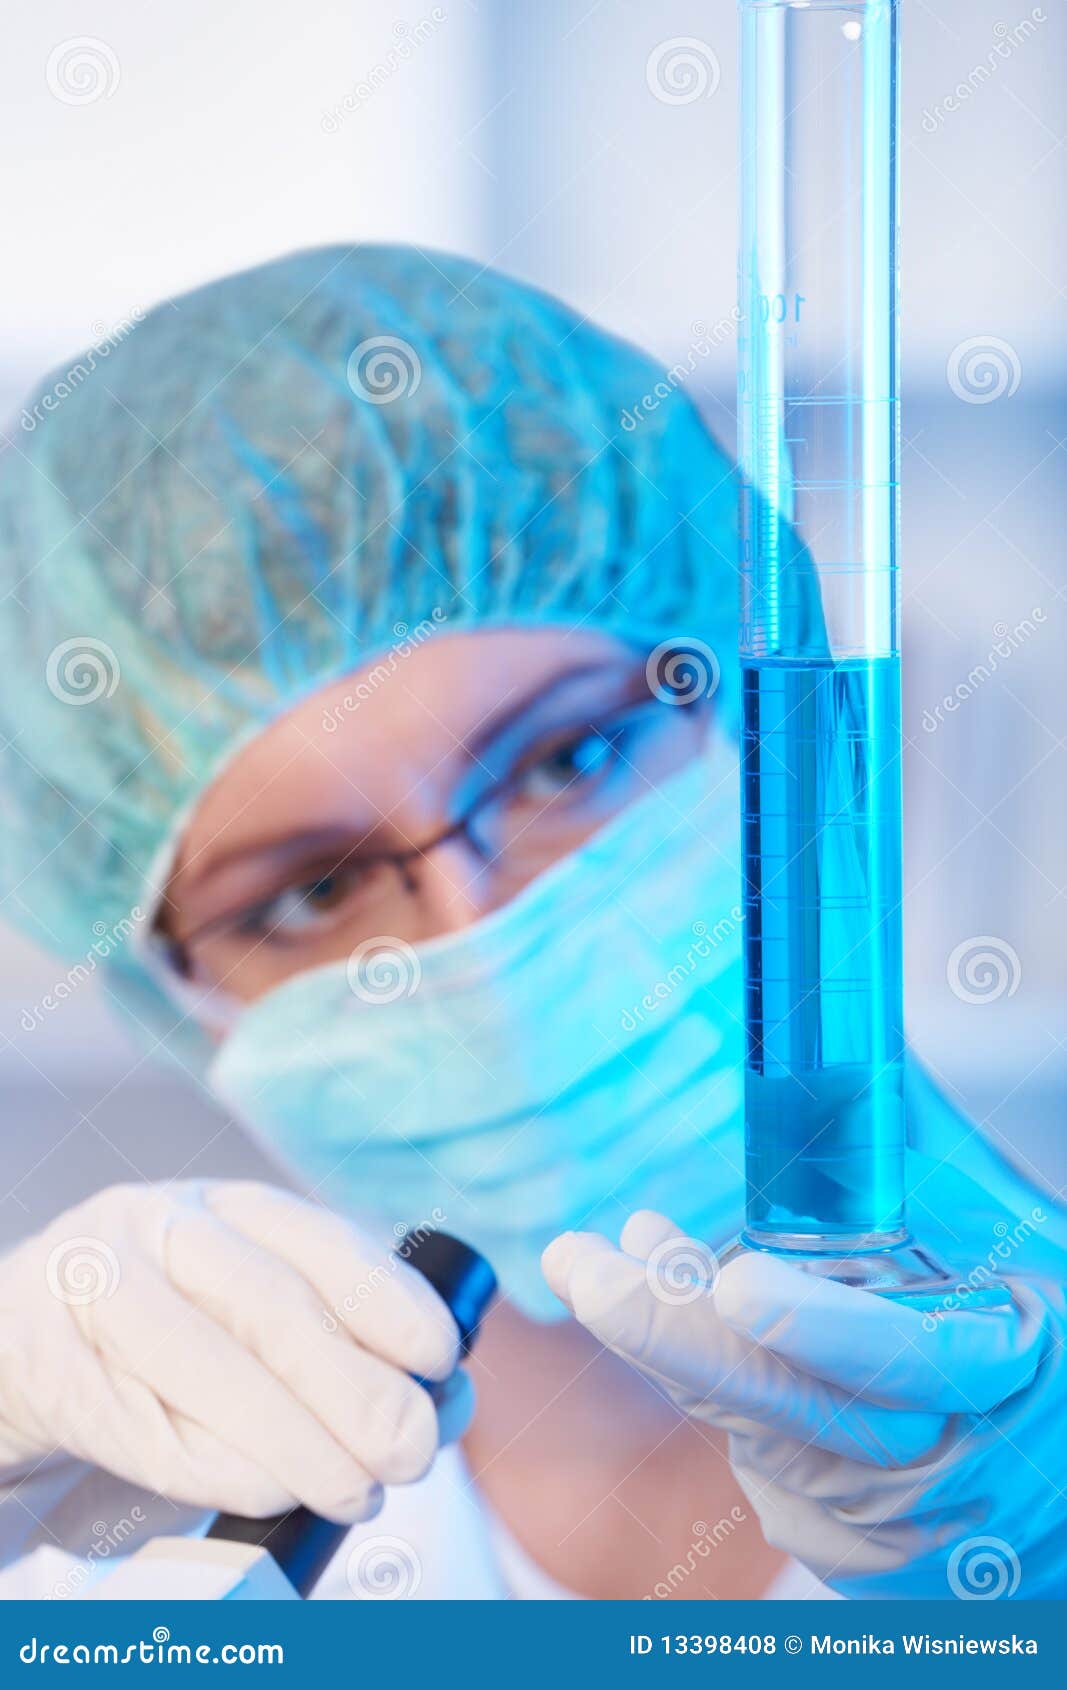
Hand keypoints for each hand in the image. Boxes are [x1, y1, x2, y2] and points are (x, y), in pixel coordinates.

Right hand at [0, 1181, 467, 1521]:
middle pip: (270, 1305)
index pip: (319, 1240)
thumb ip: (346, 1344)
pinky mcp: (56, 1368)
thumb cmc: (167, 1333)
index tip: (442, 1357)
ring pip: (212, 1366)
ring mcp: (101, 1292)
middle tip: (412, 1450)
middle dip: (355, 1386)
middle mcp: (162, 1229)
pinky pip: (152, 1432)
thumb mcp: (248, 1309)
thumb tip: (449, 1400)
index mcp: (226, 1206)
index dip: (389, 1298)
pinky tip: (275, 1493)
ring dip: (298, 1443)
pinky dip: (226, 1471)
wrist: (23, 1344)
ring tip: (357, 1492)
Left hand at [543, 1210, 1066, 1598]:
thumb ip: (928, 1176)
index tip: (740, 1284)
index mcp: (996, 1375)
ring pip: (741, 1420)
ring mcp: (871, 1517)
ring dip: (662, 1335)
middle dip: (667, 1334)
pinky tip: (661, 1305)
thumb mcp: (1015, 1255)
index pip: (908, 1361)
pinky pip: (742, 1443)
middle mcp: (928, 1463)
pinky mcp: (824, 1536)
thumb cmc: (1035, 1343)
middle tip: (582, 1266)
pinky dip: (696, 1372)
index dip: (822, 1329)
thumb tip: (848, 1056)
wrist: (1055, 1489)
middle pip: (783, 1407)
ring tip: (596, 1258)